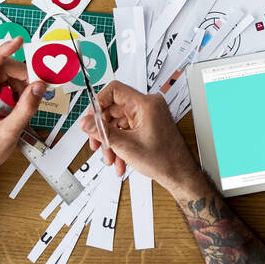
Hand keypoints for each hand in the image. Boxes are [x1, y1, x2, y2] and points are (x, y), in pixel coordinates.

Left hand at [0, 36, 43, 190]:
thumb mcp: (9, 132)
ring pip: (4, 76)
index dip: (4, 51)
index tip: (18, 42)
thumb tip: (38, 88)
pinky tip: (23, 102)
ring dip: (21, 83)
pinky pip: (4, 85)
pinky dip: (17, 90)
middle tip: (38, 84)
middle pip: (1, 69)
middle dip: (22, 74)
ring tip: (30, 98)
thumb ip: (26, 108)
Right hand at [78, 82, 205, 198]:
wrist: (178, 173)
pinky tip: (119, 159)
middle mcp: (148, 106)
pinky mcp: (147, 124)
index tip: (91, 119)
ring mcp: (147, 115)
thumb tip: (86, 123)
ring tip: (110, 157)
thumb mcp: (126, 146)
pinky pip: (126, 129)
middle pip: (113, 109)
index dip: (99, 104)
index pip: (114, 90)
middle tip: (96, 142)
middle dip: (103, 129)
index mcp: (146, 104)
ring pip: (118, 122)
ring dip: (111, 140)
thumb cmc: (164, 160)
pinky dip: (120, 143)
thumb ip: (103, 132)